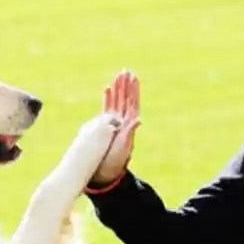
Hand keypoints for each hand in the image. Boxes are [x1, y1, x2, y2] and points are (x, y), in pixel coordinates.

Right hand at [91, 70, 140, 185]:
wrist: (106, 171)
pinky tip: (107, 90)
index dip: (133, 90)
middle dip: (125, 85)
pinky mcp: (106, 126)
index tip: (133, 78)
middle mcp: (123, 122)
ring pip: (117, 102)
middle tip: (126, 71)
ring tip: (118, 76)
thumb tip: (138, 119)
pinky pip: (108, 109)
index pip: (132, 103)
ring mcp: (115, 123)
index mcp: (128, 124)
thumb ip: (129, 132)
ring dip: (118, 89)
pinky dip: (108, 99)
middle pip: (125, 99)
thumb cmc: (116, 161)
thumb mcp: (124, 146)